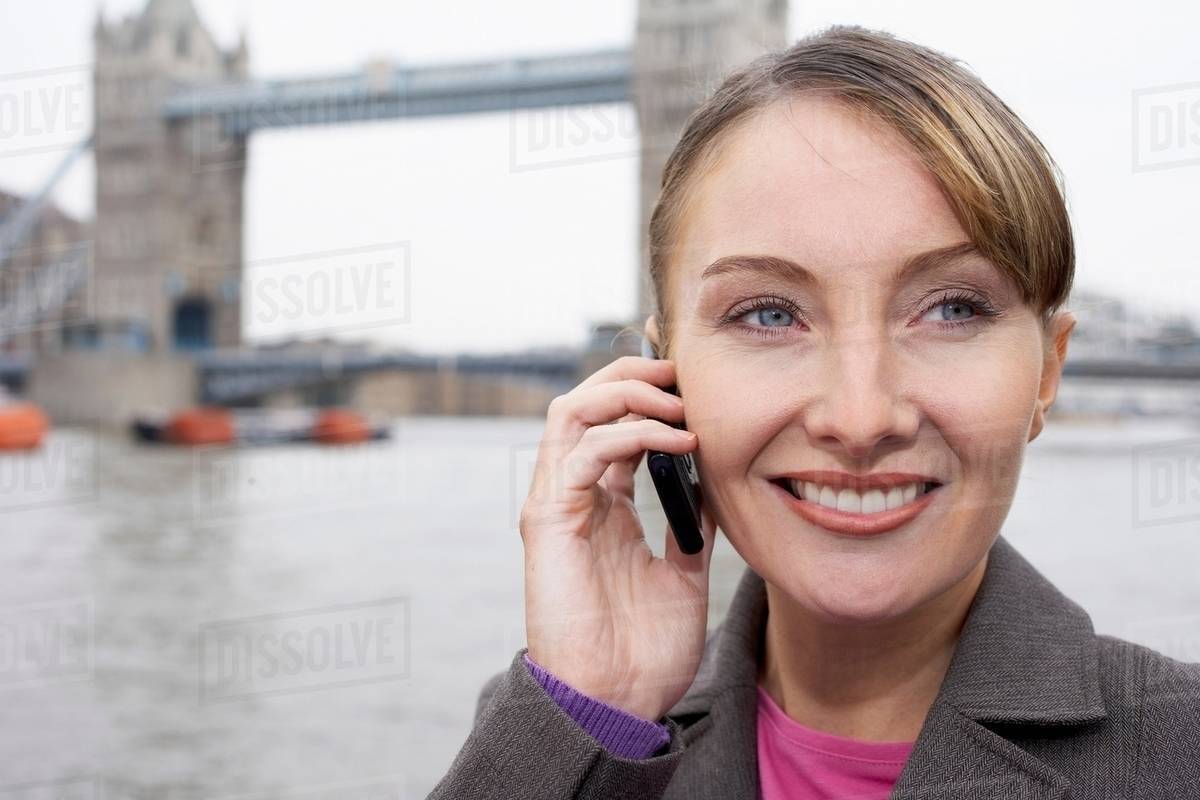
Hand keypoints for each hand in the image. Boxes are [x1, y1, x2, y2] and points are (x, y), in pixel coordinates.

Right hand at [520, 356, 715, 721]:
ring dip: (626, 392)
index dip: (649, 393)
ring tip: (677, 400)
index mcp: (601, 506)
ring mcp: (556, 505)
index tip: (696, 382)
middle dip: (633, 375)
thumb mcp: (684, 572)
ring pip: (571, 411)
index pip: (613, 425)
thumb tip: (716, 482)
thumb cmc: (644, 650)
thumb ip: (691, 524)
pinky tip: (675, 441)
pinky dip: (629, 433)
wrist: (616, 704)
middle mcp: (573, 496)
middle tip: (683, 372)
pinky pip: (582, 454)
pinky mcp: (549, 522)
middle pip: (585, 402)